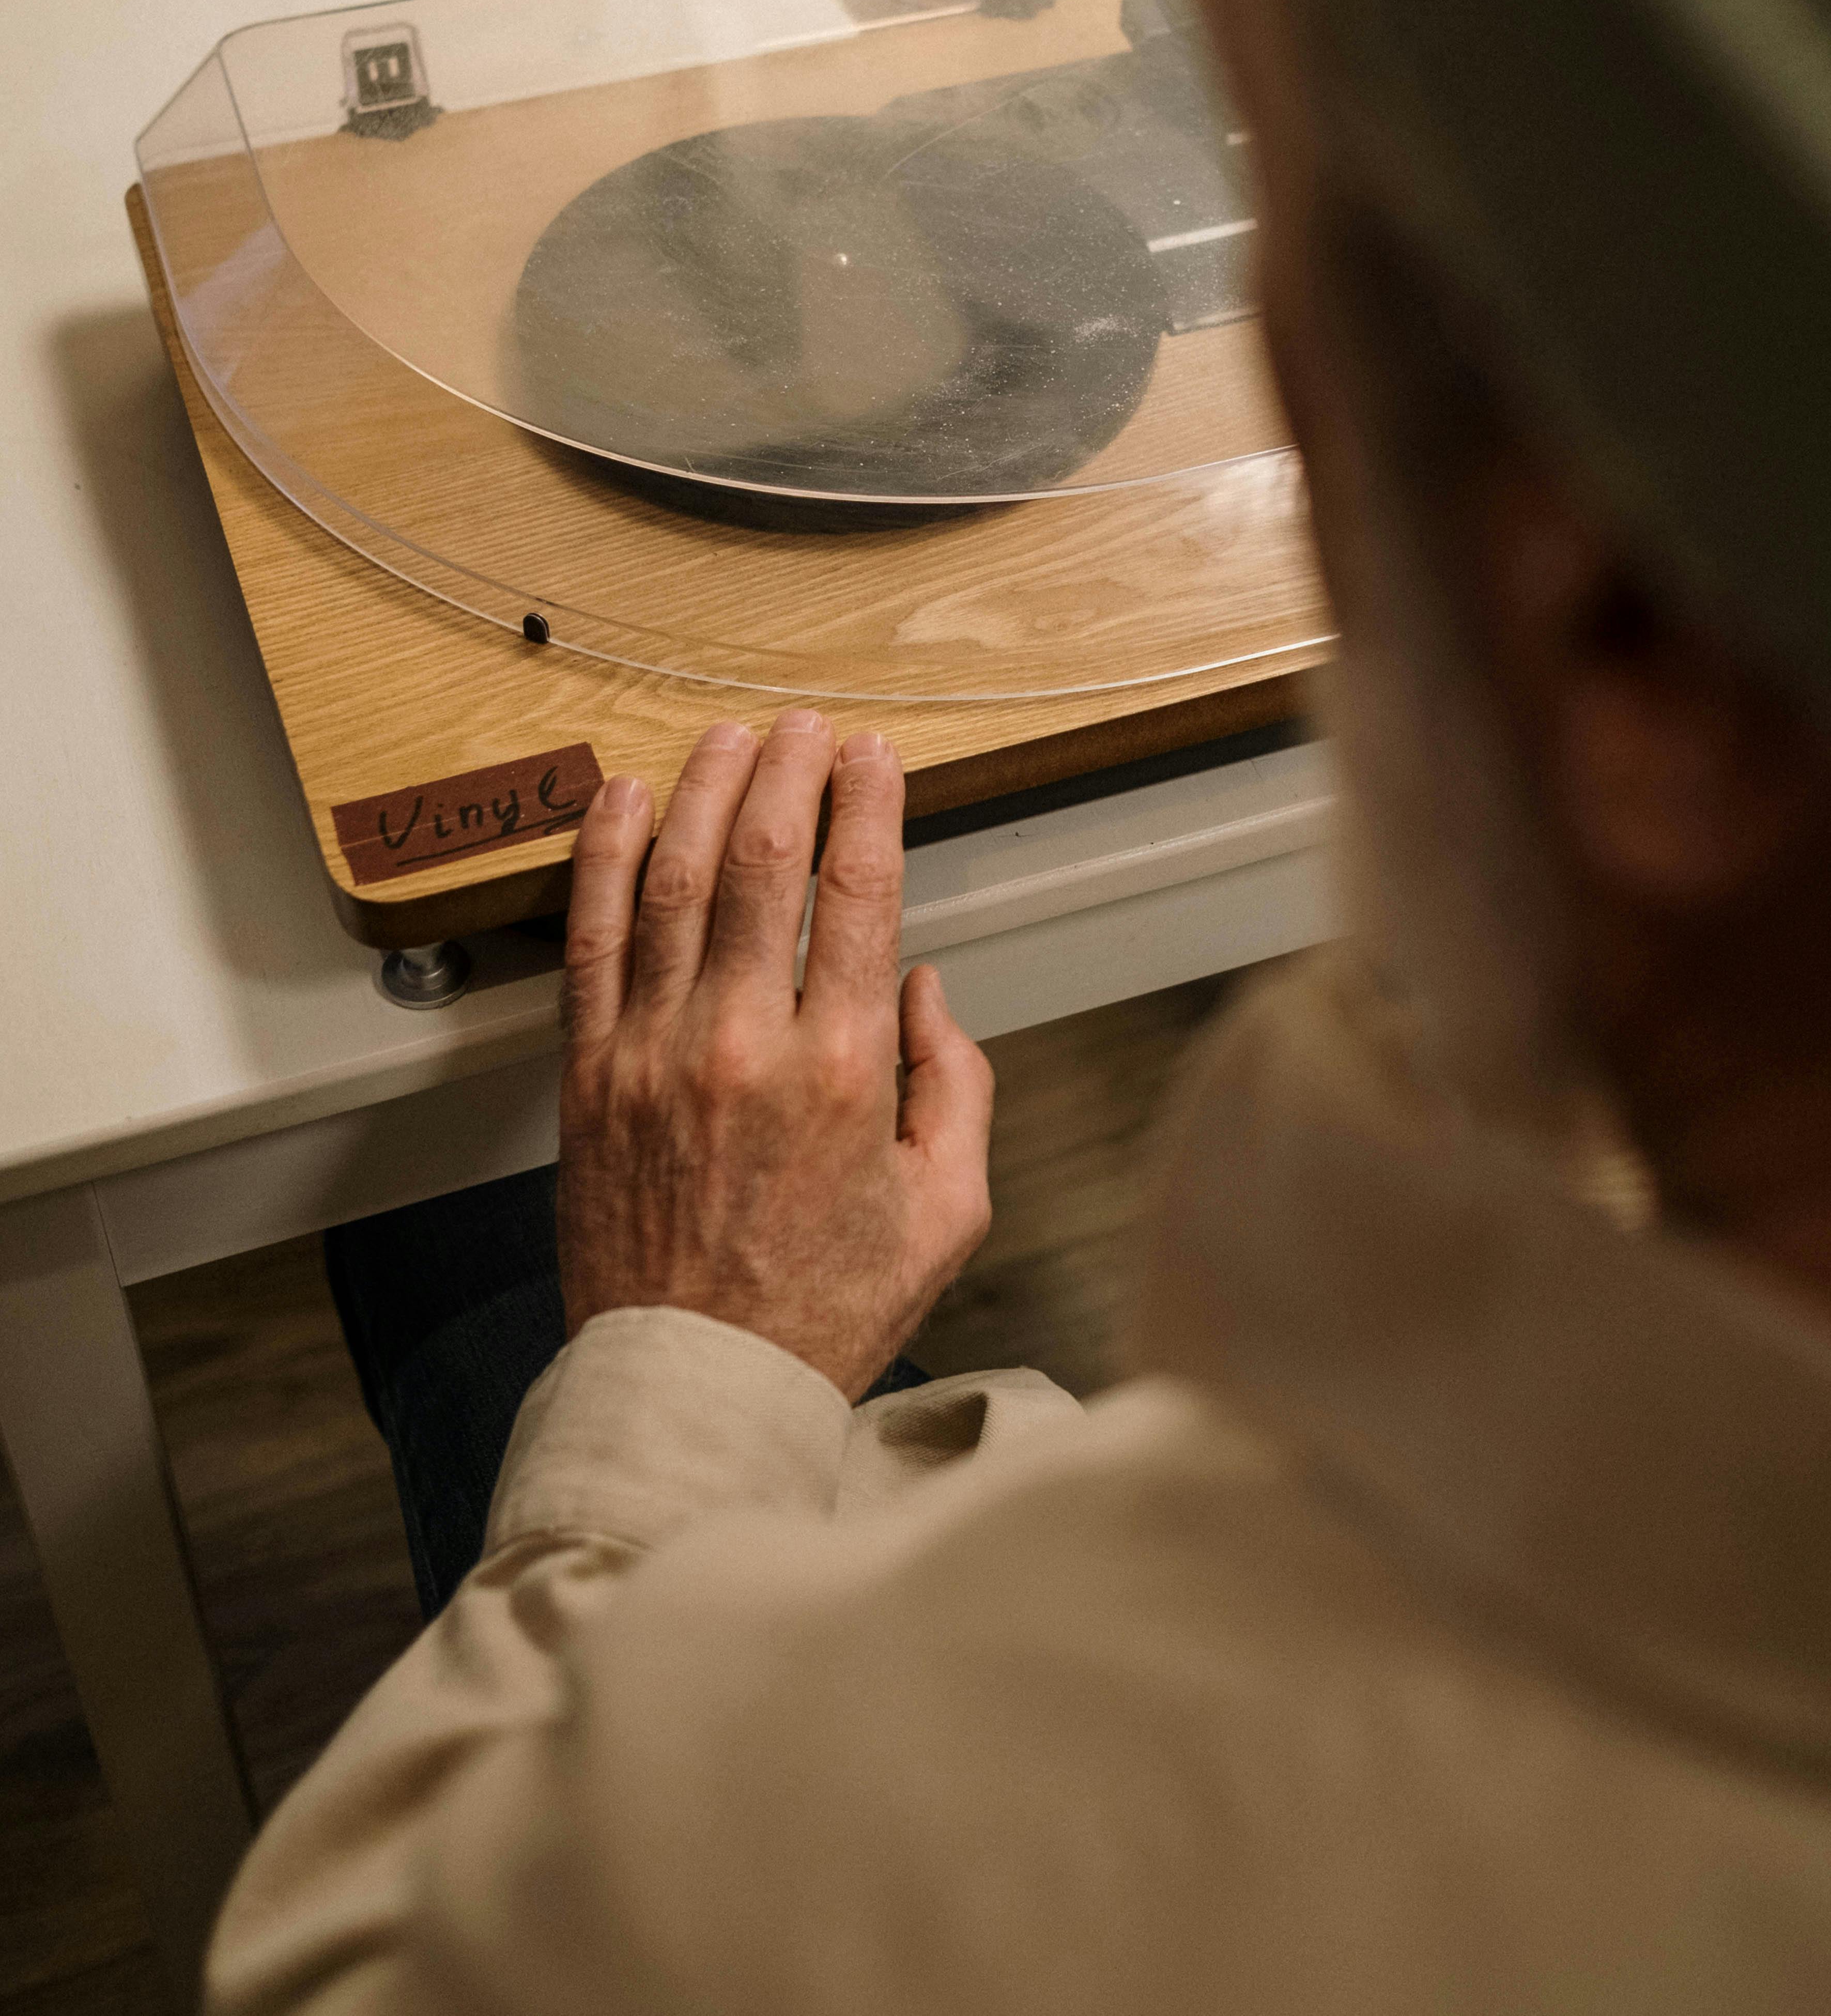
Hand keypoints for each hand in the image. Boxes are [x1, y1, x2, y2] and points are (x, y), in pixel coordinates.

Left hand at [556, 711, 993, 1399]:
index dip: (866, 804)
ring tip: (728, 737)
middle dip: (787, 772)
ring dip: (702, 790)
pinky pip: (592, 939)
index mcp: (842, 1073)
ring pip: (674, 879)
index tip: (871, 757)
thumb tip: (924, 990)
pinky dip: (605, 857)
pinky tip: (623, 799)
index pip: (858, 893)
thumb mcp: (947, 1213)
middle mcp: (743, 1043)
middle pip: (762, 861)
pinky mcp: (589, 1073)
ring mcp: (653, 1051)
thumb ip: (957, 1089)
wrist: (695, 1385)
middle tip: (804, 728)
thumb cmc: (824, 1307)